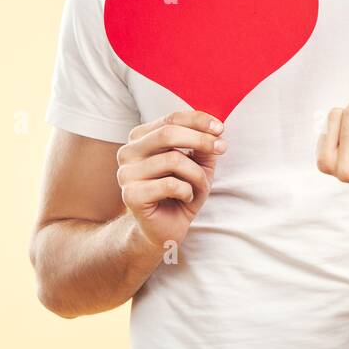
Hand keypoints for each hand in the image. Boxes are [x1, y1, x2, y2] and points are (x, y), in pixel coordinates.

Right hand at [116, 109, 226, 248]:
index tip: (221, 128)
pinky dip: (188, 190)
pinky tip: (186, 197)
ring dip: (197, 173)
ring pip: (172, 159)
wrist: (164, 229)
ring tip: (200, 186)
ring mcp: (126, 174)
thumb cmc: (180, 192)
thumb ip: (204, 147)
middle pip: (168, 133)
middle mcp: (128, 152)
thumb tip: (215, 132)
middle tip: (222, 148)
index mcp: (141, 138)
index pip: (171, 119)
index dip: (198, 120)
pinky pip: (170, 184)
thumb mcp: (198, 165)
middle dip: (200, 139)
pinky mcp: (131, 195)